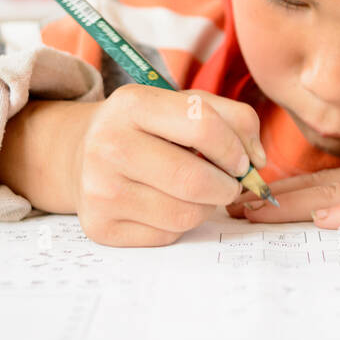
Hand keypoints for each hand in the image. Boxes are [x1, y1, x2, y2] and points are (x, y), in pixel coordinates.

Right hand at [2, 87, 265, 246]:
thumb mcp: (182, 105)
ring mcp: (99, 189)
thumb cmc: (147, 128)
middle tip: (229, 184)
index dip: (235, 149)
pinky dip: (179, 224)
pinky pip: (166, 235)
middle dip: (227, 187)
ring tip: (196, 192)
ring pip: (185, 214)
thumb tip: (257, 162)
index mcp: (132, 104)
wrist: (81, 153)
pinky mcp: (99, 226)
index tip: (242, 161)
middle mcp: (108, 145)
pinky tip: (166, 205)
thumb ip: (233, 119)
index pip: (203, 126)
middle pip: (194, 180)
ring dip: (206, 207)